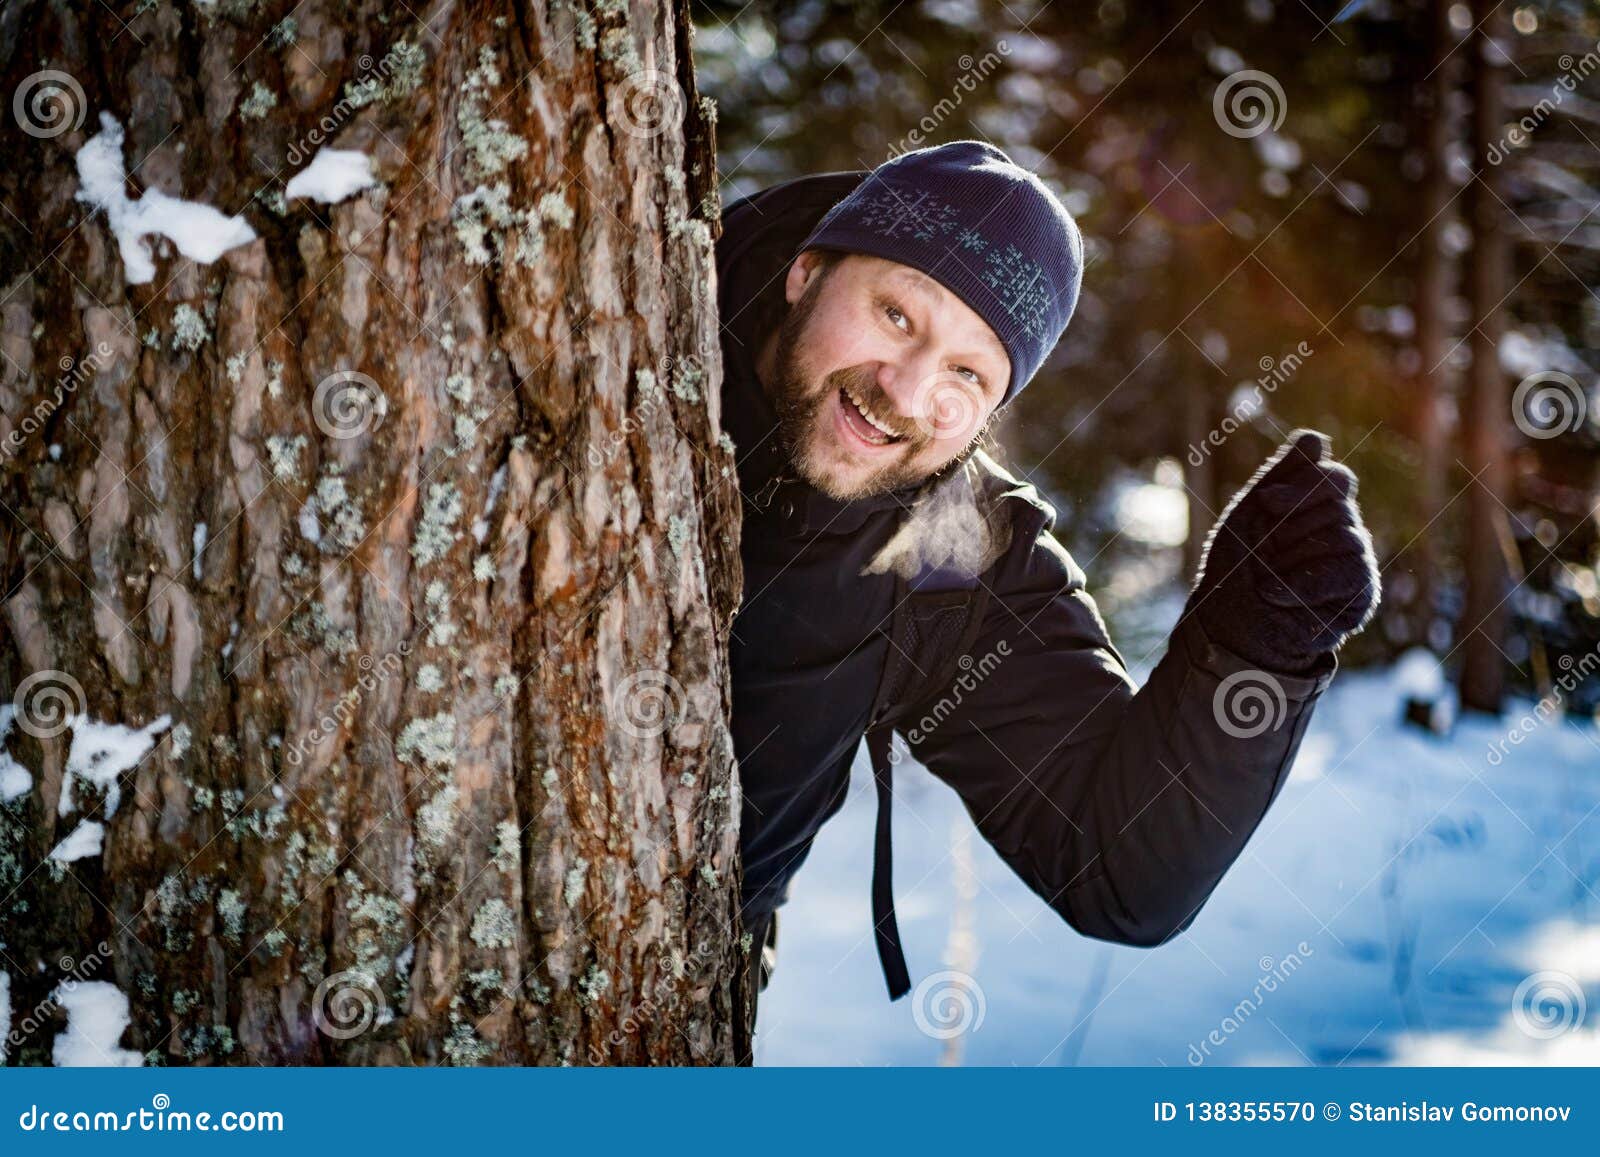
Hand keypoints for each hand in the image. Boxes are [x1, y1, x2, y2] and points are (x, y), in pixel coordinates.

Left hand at [1182, 429, 1380, 673]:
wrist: (1230, 623)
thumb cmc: (1237, 568)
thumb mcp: (1251, 513)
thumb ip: (1281, 475)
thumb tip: (1314, 438)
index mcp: (1319, 507)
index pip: (1335, 477)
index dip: (1302, 486)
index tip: (1266, 504)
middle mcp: (1344, 529)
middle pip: (1339, 504)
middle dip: (1289, 528)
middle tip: (1265, 554)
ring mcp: (1356, 561)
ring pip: (1343, 535)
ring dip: (1291, 558)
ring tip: (1268, 579)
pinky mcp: (1360, 595)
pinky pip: (1346, 572)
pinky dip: (1301, 583)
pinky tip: (1274, 594)